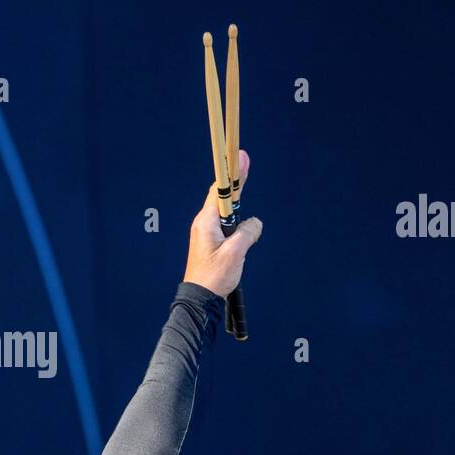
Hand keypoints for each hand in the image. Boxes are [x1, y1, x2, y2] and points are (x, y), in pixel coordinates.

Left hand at [182, 149, 262, 298]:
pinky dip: (237, 229)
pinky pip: (228, 227)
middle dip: (236, 184)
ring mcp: (207, 232)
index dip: (232, 173)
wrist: (200, 298)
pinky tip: (242, 242)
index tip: (239, 157)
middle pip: (224, 197)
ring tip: (240, 231)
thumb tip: (254, 223)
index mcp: (206, 221)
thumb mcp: (236, 253)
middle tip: (244, 159)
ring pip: (228, 214)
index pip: (219, 190)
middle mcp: (204, 223)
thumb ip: (248, 232)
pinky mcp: (211, 241)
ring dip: (239, 217)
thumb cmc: (214, 277)